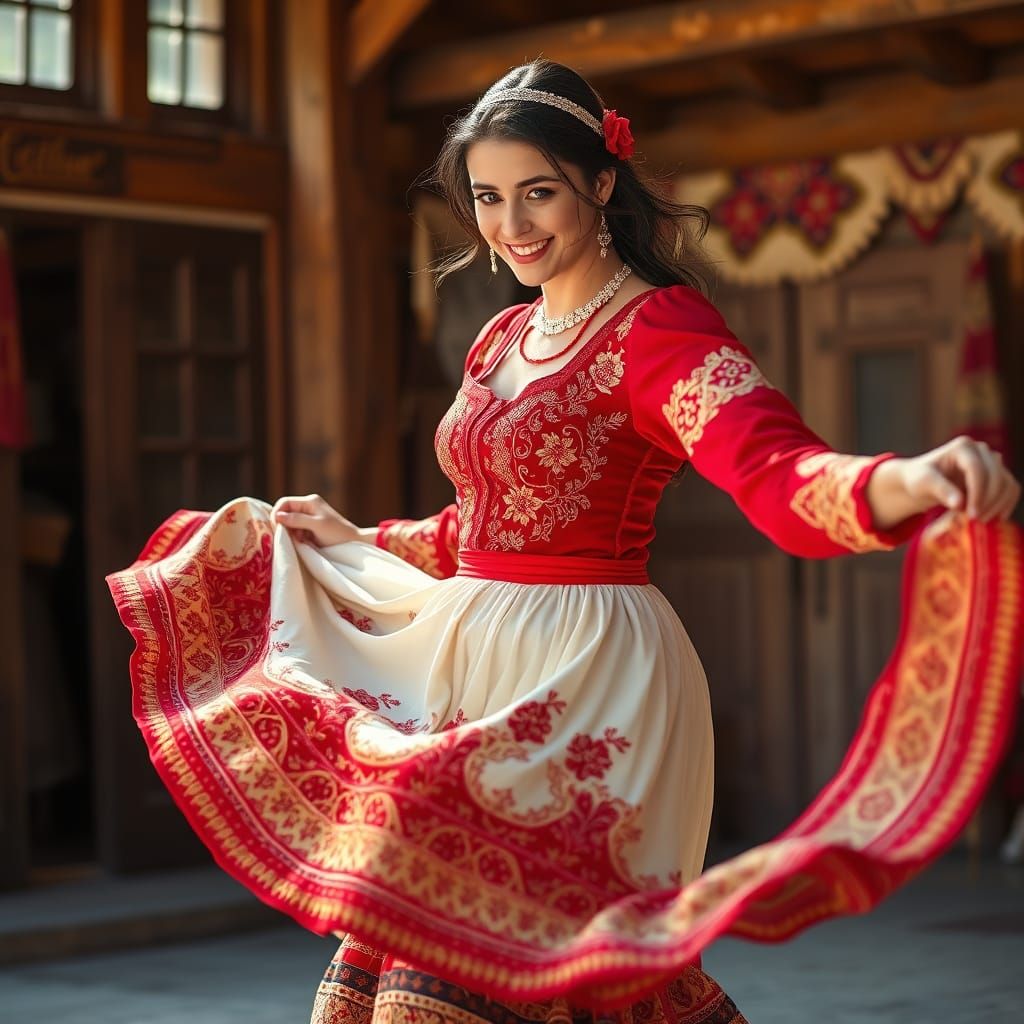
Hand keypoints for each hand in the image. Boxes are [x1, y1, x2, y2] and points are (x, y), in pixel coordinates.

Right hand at [271, 494, 373, 546]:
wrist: (353, 544)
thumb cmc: (337, 533)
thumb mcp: (316, 525)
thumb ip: (297, 519)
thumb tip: (277, 516)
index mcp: (310, 501)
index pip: (284, 502)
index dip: (277, 514)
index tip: (277, 528)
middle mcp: (308, 506)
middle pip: (285, 513)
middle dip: (285, 525)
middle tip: (289, 537)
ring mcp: (309, 517)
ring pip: (290, 524)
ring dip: (291, 533)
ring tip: (301, 541)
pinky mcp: (310, 528)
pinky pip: (296, 531)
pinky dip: (297, 537)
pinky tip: (305, 543)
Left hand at [871, 436, 1020, 528]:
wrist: (923, 482)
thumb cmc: (920, 479)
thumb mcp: (923, 483)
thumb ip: (940, 490)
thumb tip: (959, 503)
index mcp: (962, 447)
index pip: (976, 469)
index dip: (978, 493)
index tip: (972, 514)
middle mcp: (981, 450)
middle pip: (996, 476)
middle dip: (988, 501)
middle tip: (976, 521)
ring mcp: (991, 461)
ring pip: (1006, 483)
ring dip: (997, 505)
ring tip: (980, 520)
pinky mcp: (997, 475)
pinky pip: (1010, 489)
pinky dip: (1006, 503)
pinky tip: (997, 518)